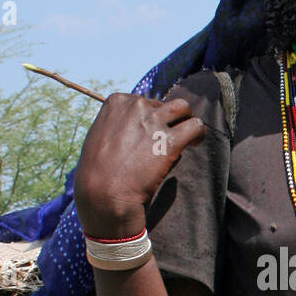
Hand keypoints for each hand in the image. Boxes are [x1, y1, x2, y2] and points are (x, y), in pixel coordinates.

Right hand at [73, 93, 205, 236]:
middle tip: (166, 141)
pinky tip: (195, 143)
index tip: (150, 133)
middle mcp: (136, 106)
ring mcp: (154, 121)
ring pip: (183, 108)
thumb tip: (135, 130)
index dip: (149, 118)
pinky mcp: (171, 140)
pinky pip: (196, 126)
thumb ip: (117, 127)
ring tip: (187, 137)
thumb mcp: (99, 138)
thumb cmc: (96, 173)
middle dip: (166, 121)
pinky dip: (199, 133)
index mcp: (117, 102)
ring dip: (186, 120)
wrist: (102, 193)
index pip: (143, 102)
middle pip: (163, 106)